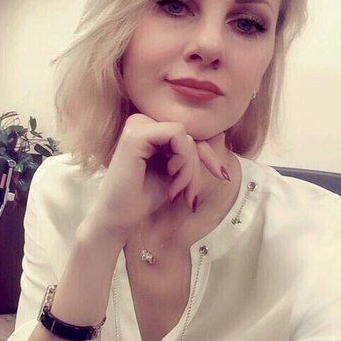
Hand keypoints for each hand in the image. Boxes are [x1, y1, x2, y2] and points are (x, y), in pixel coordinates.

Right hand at [89, 114, 226, 235]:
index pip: (187, 134)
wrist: (118, 219)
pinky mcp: (136, 134)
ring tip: (178, 190)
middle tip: (188, 195)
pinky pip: (177, 135)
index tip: (222, 176)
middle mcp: (140, 121)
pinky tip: (172, 179)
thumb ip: (190, 154)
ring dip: (190, 167)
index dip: (207, 154)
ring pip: (185, 135)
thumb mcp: (176, 172)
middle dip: (195, 167)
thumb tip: (221, 136)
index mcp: (148, 129)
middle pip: (187, 135)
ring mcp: (136, 125)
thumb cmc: (143, 197)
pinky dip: (183, 161)